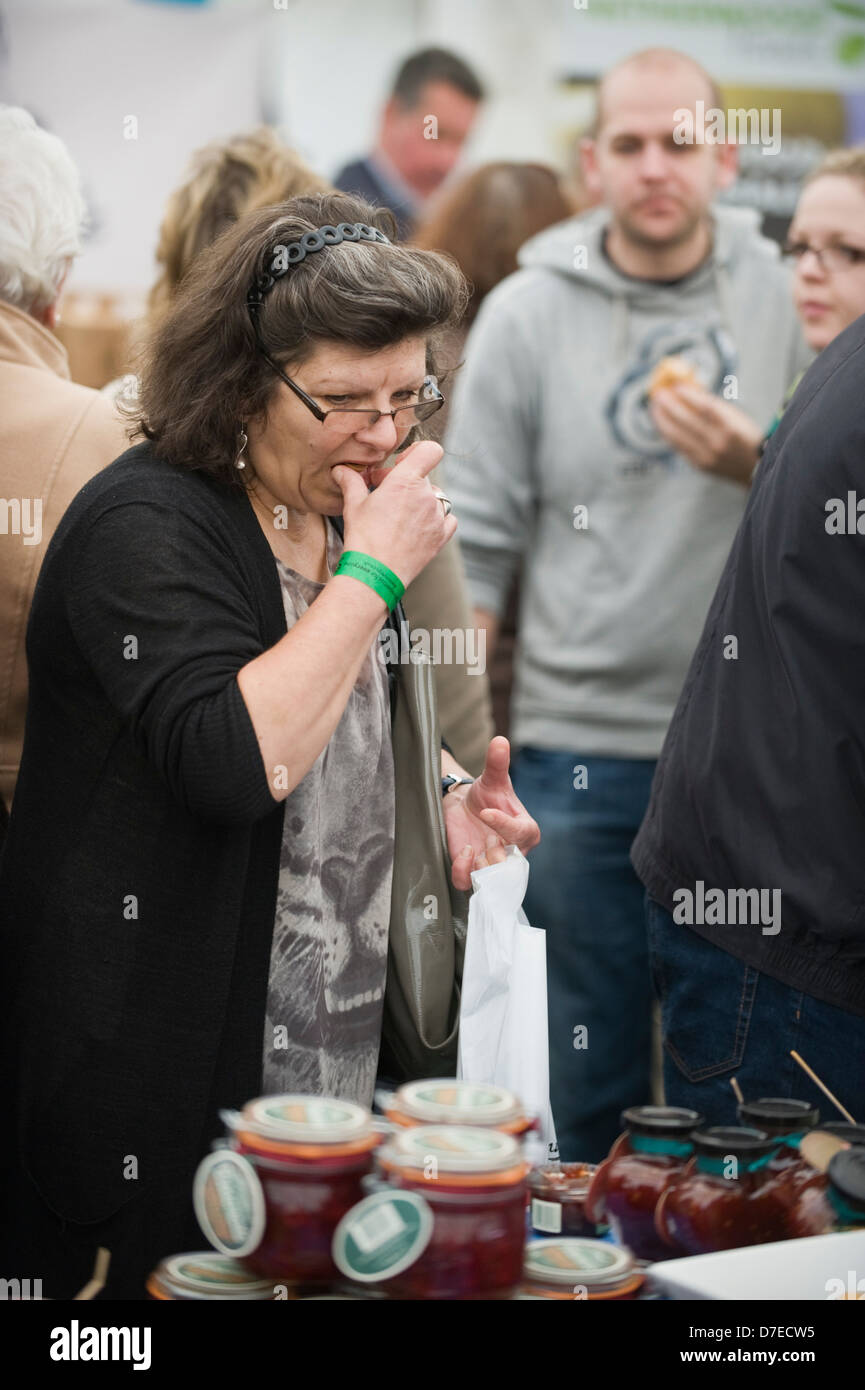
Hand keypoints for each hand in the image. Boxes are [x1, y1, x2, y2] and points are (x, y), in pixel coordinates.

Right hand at [332, 440, 455, 588]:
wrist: (374, 572)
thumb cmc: (363, 538)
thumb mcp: (353, 505)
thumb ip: (351, 481)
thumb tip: (341, 470)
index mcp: (406, 482)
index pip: (430, 450)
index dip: (417, 453)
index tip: (403, 464)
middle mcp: (426, 496)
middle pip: (425, 477)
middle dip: (407, 482)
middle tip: (387, 495)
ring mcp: (437, 517)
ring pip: (437, 498)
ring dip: (422, 501)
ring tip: (403, 513)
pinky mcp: (441, 536)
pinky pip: (449, 519)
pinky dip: (438, 519)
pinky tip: (421, 525)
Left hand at [443, 736, 540, 890]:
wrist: (466, 807)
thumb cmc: (486, 794)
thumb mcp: (492, 778)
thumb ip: (497, 762)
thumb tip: (499, 741)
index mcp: (526, 830)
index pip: (523, 834)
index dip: (505, 826)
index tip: (486, 812)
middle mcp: (513, 852)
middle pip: (512, 866)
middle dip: (497, 853)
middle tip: (485, 837)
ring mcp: (492, 864)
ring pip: (491, 878)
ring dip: (481, 864)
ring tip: (473, 845)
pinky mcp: (472, 871)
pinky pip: (468, 882)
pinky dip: (463, 871)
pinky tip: (463, 851)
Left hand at [650, 384, 761, 485]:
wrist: (756, 466)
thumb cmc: (746, 437)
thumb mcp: (736, 416)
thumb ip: (712, 405)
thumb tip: (689, 391)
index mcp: (730, 428)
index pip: (705, 408)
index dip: (688, 396)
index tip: (676, 386)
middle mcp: (717, 443)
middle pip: (687, 421)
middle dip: (669, 406)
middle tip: (658, 394)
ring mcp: (707, 456)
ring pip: (677, 436)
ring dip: (662, 420)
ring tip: (655, 408)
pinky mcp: (699, 465)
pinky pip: (678, 447)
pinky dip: (668, 434)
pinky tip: (662, 424)